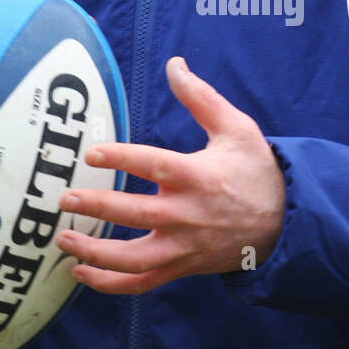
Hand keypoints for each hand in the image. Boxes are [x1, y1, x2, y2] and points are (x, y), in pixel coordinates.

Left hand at [56, 56, 285, 293]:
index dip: (121, 159)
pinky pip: (141, 282)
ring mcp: (185, 246)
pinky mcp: (182, 267)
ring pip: (134, 259)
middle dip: (97, 208)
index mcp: (199, 177)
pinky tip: (80, 272)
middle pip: (136, 215)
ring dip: (95, 253)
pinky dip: (109, 283)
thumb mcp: (237, 129)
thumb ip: (202, 98)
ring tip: (63, 239)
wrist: (286, 223)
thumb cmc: (257, 171)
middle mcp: (189, 214)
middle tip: (65, 199)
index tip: (92, 154)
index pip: (155, 166)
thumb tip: (174, 65)